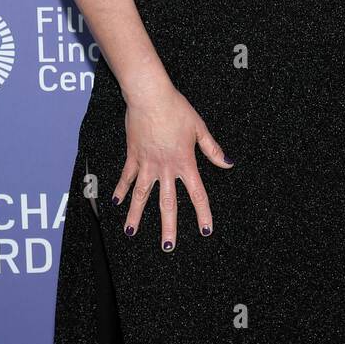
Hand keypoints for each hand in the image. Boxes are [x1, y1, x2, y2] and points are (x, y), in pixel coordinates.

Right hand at [112, 84, 232, 248]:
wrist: (150, 97)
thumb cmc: (177, 109)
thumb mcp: (200, 128)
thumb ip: (212, 149)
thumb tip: (228, 163)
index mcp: (185, 162)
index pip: (197, 194)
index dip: (203, 213)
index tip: (206, 231)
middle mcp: (165, 168)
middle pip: (168, 203)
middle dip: (168, 227)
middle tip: (168, 247)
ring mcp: (147, 164)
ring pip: (142, 195)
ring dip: (136, 215)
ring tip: (132, 233)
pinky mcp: (133, 156)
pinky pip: (126, 177)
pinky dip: (121, 189)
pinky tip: (116, 202)